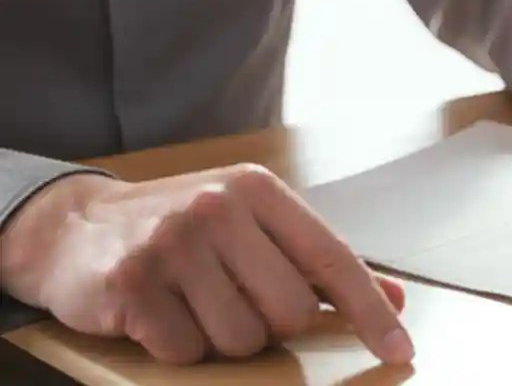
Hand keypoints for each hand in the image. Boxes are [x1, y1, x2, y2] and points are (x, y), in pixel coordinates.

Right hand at [0, 165, 412, 365]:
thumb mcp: (255, 227)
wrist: (78, 228)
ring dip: (221, 338)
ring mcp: (171, 244)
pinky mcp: (131, 284)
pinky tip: (160, 314)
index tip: (402, 349)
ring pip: (241, 340)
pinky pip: (186, 351)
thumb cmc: (186, 230)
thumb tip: (394, 298)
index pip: (332, 259)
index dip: (370, 311)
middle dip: (270, 323)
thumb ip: (320, 263)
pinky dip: (178, 347)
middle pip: (290, 312)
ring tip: (194, 303)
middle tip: (234, 298)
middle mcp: (217, 207)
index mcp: (258, 190)